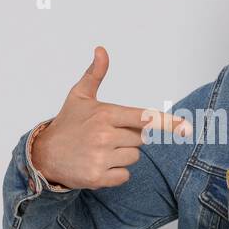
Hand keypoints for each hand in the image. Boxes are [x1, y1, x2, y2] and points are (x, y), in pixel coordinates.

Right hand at [30, 46, 191, 189]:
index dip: (166, 122)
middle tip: (107, 136)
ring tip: (101, 150)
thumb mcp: (79, 96)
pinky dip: (116, 173)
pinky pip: (124, 176)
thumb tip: (102, 50)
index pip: (143, 118)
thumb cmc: (66, 124)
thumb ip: (95, 74)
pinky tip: (99, 165)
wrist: (43, 155)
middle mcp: (104, 136)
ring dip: (122, 156)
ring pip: (134, 158)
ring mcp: (101, 158)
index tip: (186, 127)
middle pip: (141, 139)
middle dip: (128, 137)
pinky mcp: (98, 177)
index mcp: (105, 114)